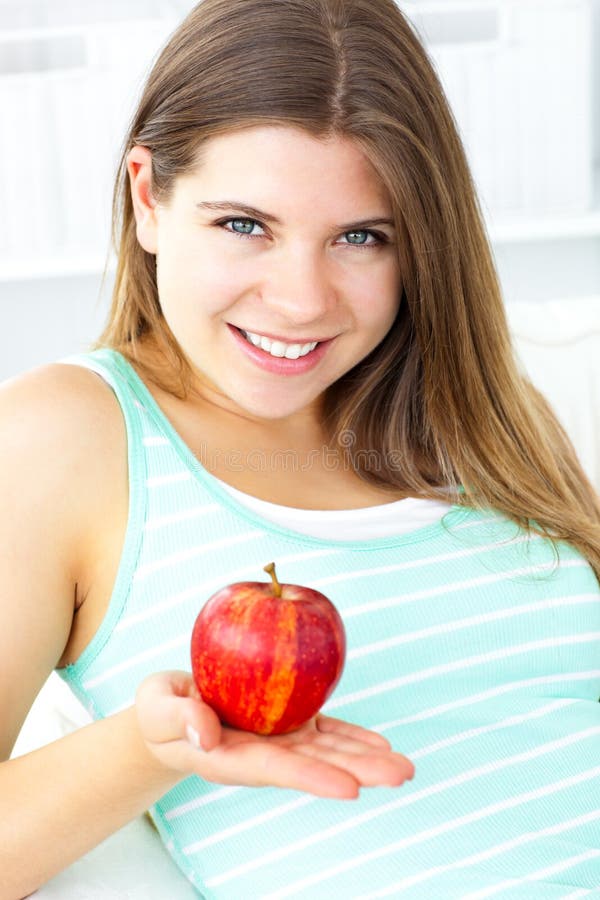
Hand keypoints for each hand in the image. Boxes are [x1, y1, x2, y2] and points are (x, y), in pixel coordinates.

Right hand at [136, 671, 413, 798]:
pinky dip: (351, 737)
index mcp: (230, 758)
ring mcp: (277, 739)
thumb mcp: (156, 707)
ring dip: (366, 758)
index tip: (351, 789)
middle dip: (359, 771)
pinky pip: (323, 732)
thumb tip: (207, 731)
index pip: (277, 769)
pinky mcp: (285, 723)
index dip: (314, 778)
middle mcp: (262, 754)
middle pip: (315, 765)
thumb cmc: (158, 713)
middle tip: (403, 775)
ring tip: (405, 768)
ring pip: (327, 750)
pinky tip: (380, 744)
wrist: (170, 713)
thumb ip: (178, 716)